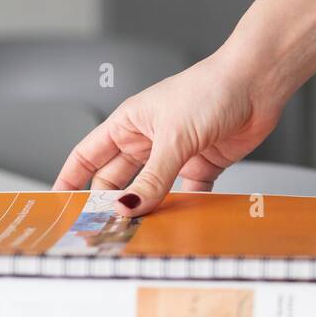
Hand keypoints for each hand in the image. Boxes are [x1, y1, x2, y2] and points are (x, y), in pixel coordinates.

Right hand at [52, 49, 281, 215]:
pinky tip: (179, 222)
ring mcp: (176, 153)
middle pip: (117, 178)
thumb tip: (127, 208)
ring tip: (138, 232)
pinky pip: (187, 193)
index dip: (70, 178)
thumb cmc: (211, 89)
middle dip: (109, 202)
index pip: (88, 155)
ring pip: (151, 190)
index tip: (58, 203)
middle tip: (102, 229)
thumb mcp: (173, 137)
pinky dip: (183, 208)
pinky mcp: (203, 164)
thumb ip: (151, 178)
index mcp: (129, 123)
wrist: (257, 84)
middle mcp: (149, 138)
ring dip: (146, 209)